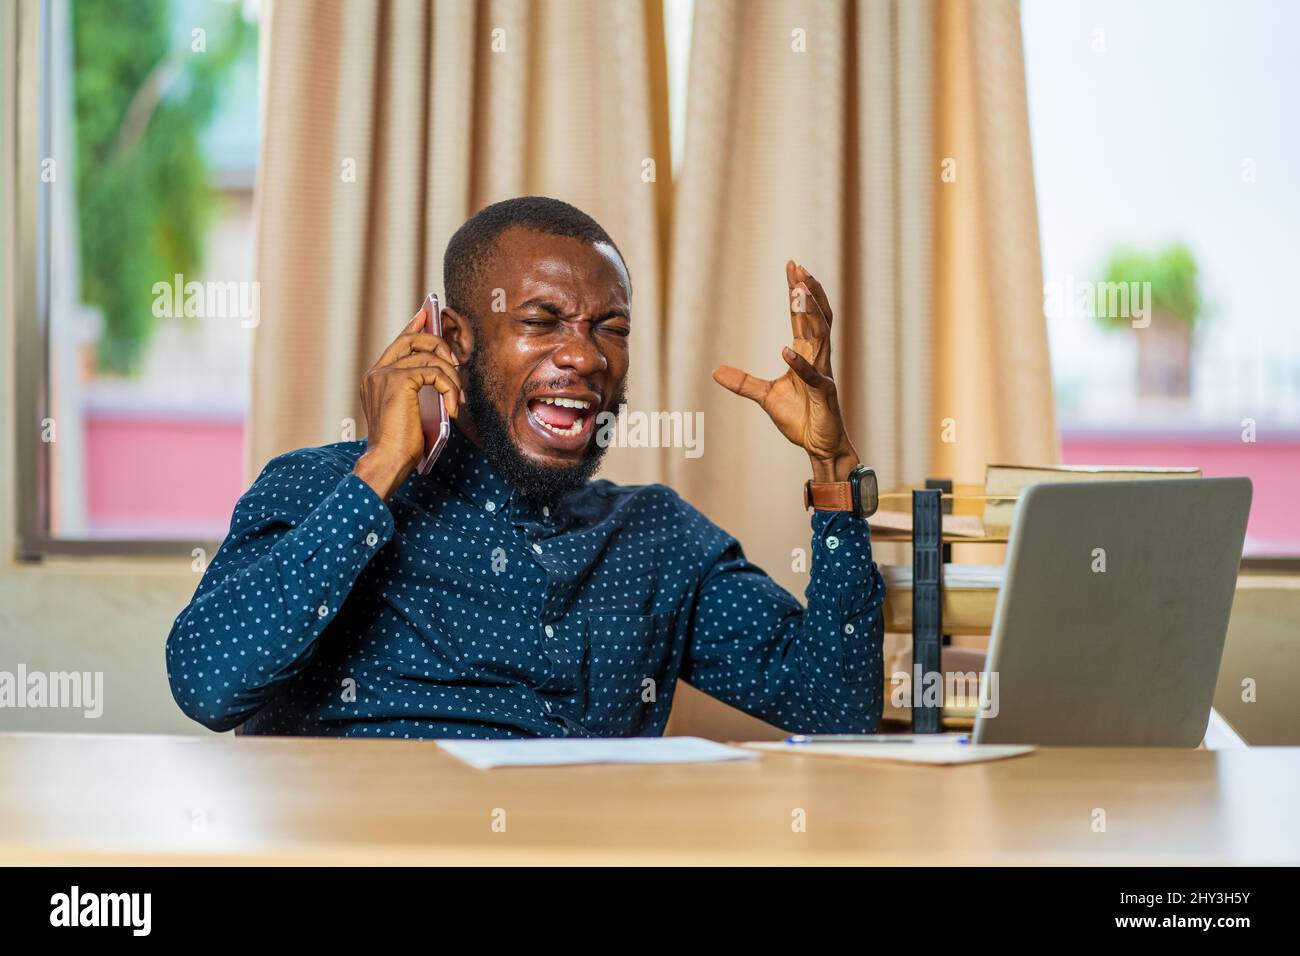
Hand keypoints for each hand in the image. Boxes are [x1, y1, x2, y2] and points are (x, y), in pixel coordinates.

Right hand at [353, 307, 463, 498]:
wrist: (388, 460)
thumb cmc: (401, 444)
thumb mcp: (410, 410)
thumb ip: (418, 388)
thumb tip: (443, 370)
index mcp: (376, 378)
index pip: (398, 343)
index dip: (414, 327)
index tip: (427, 315)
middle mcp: (377, 372)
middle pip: (413, 339)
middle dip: (439, 344)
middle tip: (455, 363)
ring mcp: (385, 374)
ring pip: (430, 358)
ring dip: (452, 379)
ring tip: (455, 401)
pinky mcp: (398, 381)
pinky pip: (435, 372)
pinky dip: (449, 389)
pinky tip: (451, 409)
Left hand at [713, 260, 859, 482]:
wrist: (820, 445)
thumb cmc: (800, 418)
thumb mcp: (765, 396)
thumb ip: (743, 382)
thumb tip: (715, 371)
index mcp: (806, 355)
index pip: (802, 317)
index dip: (797, 292)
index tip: (792, 267)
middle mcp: (818, 359)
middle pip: (815, 318)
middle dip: (808, 293)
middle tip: (799, 269)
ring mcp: (823, 375)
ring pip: (820, 337)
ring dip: (809, 315)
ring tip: (799, 293)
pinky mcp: (824, 394)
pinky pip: (812, 376)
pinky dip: (798, 363)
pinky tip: (785, 350)